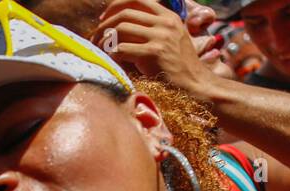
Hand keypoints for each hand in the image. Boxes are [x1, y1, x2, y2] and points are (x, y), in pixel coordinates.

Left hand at [94, 0, 215, 96]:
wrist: (193, 83)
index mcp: (168, 16)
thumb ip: (151, 28)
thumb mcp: (170, 38)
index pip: (136, 0)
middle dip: (104, 26)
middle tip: (95, 39)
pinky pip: (121, 48)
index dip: (115, 7)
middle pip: (124, 13)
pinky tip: (110, 61)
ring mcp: (160, 36)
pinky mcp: (153, 53)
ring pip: (120, 29)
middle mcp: (165, 22)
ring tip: (100, 51)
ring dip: (104, 40)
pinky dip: (111, 54)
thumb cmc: (177, 65)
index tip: (104, 20)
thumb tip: (119, 26)